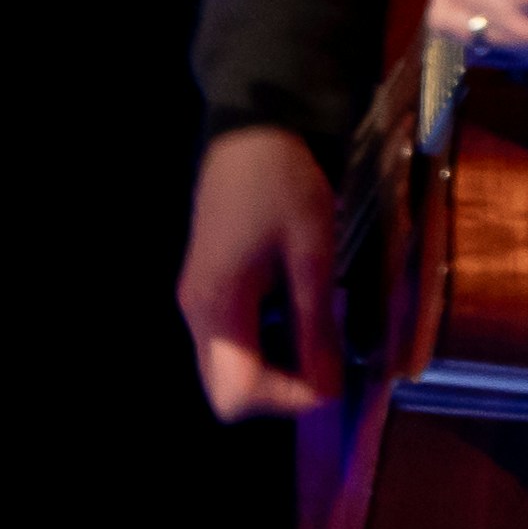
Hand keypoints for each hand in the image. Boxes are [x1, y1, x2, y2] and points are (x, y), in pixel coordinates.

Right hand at [177, 124, 344, 421]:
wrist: (251, 129)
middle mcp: (195, 313)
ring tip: (318, 339)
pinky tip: (297, 317)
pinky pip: (228, 344)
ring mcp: (195, 302)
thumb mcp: (312, 254)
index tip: (332, 375)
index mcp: (218, 306)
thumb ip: (315, 325)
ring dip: (274, 371)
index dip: (288, 399)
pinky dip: (264, 349)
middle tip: (325, 361)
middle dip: (279, 391)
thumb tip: (327, 387)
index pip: (238, 392)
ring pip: (225, 370)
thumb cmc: (283, 185)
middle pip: (225, 391)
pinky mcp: (204, 290)